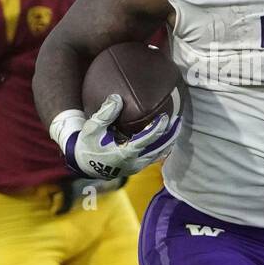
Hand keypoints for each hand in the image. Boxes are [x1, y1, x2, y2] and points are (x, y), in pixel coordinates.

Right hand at [50, 94, 180, 180]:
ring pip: (159, 154)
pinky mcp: (137, 166)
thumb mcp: (92, 128)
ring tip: (177, 126)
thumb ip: (105, 113)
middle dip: (170, 135)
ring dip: (169, 140)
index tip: (165, 117)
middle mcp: (134, 163)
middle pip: (160, 149)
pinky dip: (162, 145)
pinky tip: (167, 134)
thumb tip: (118, 98)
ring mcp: (137, 166)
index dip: (157, 129)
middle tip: (178, 120)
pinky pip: (155, 156)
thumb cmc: (88, 144)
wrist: (84, 164)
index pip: (147, 140)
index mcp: (124, 154)